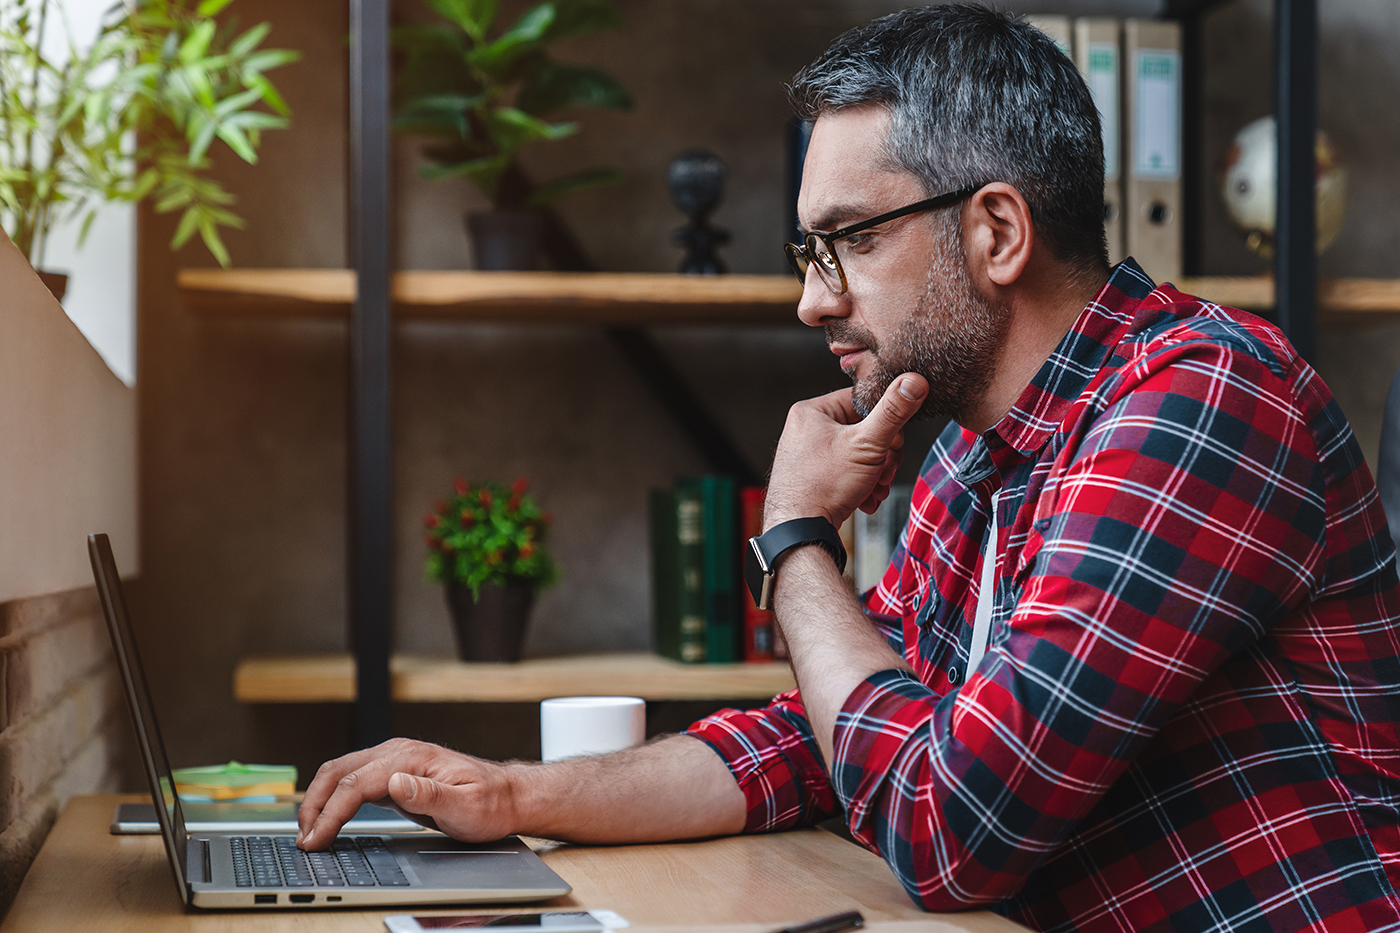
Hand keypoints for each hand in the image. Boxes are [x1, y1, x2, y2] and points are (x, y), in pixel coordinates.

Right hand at [296, 738, 517, 849]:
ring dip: (319, 800)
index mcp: (411, 757)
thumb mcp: (466, 806)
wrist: (507, 796)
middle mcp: (398, 753)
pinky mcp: (394, 774)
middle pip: (338, 772)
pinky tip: (328, 819)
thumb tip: (394, 782)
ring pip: (341, 774)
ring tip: (308, 832)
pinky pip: (353, 782)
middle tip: (303, 839)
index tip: (316, 838)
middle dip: (314, 804)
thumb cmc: (490, 802)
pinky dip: (333, 799)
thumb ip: (429, 795)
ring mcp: (394, 761)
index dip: (331, 812)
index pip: (356, 783)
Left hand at [765, 373, 927, 528]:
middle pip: (863, 430)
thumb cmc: (824, 486)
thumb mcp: (868, 444)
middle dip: (883, 456)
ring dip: (876, 474)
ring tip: (874, 489)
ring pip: (858, 454)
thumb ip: (893, 412)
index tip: (894, 442)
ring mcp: (808, 455)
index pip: (862, 401)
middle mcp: (805, 430)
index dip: (886, 422)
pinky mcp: (813, 477)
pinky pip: (846, 472)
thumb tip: (914, 381)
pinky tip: (865, 500)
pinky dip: (861, 486)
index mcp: (812, 411)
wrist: (801, 531)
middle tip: (883, 471)